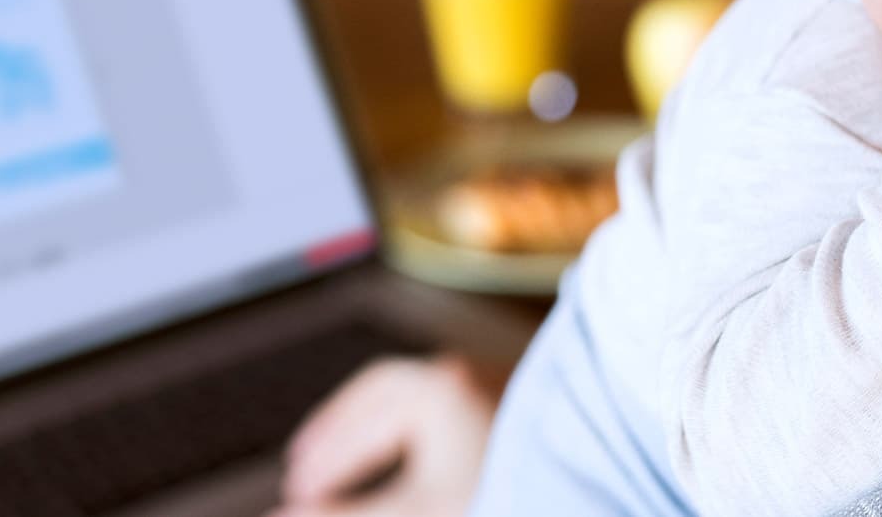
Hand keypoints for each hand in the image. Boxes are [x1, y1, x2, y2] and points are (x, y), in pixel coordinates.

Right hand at [267, 354, 505, 516]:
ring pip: (422, 399)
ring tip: (356, 463)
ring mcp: (499, 388)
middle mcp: (468, 378)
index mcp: (439, 391)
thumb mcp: (416, 510)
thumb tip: (282, 516)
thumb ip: (346, 516)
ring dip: (382, 428)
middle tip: (309, 467)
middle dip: (344, 431)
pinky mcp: (523, 408)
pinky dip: (421, 432)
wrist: (598, 486)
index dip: (326, 461)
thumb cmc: (515, 488)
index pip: (361, 420)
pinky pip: (454, 409)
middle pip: (387, 394)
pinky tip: (421, 460)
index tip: (298, 495)